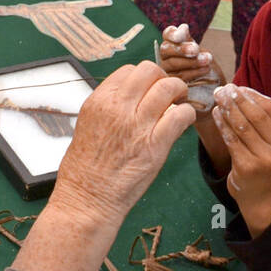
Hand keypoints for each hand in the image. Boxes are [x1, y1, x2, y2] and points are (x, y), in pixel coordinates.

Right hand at [52, 61, 194, 224]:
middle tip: (167, 92)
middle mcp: (117, 108)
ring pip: (169, 87)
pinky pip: (181, 115)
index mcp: (98, 102)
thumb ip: (109, 108)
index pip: (128, 71)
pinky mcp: (155, 145)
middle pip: (150, 71)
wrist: (87, 200)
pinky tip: (182, 122)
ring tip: (178, 103)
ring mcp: (137, 125)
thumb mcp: (87, 126)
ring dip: (179, 91)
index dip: (142, 79)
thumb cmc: (84, 169)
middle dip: (162, 78)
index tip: (147, 90)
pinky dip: (187, 114)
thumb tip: (133, 99)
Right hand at [159, 23, 225, 95]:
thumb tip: (182, 28)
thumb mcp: (201, 53)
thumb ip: (189, 41)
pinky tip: (205, 71)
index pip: (167, 36)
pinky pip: (176, 79)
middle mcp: (165, 60)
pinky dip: (193, 73)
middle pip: (166, 50)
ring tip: (208, 60)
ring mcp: (164, 76)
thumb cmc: (207, 72)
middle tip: (196, 50)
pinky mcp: (169, 90)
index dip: (172, 34)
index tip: (182, 33)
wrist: (214, 95)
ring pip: (171, 64)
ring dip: (191, 61)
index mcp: (173, 47)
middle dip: (182, 49)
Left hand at [211, 84, 270, 232]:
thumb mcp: (269, 140)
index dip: (253, 95)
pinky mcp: (247, 167)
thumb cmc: (260, 160)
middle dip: (237, 100)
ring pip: (242, 127)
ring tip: (218, 98)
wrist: (258, 193)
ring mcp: (265, 159)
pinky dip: (222, 124)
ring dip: (227, 110)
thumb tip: (240, 89)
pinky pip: (231, 140)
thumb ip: (262, 119)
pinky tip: (215, 114)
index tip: (237, 86)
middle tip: (223, 89)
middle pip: (256, 115)